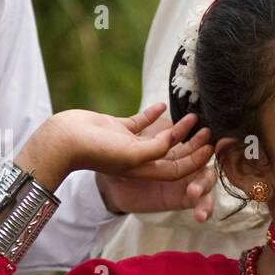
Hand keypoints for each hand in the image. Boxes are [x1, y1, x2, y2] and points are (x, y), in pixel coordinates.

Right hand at [16, 104, 212, 195]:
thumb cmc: (95, 151)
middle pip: (172, 153)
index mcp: (143, 169)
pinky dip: (152, 115)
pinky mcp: (116, 129)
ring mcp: (127, 143)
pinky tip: (163, 106)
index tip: (212, 147)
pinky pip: (140, 123)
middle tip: (210, 130)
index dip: (196, 160)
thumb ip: (156, 147)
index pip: (177, 168)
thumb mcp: (131, 153)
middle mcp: (137, 158)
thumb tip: (175, 138)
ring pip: (159, 136)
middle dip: (193, 144)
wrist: (62, 139)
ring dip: (177, 127)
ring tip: (194, 115)